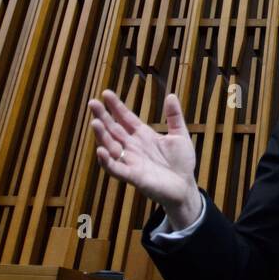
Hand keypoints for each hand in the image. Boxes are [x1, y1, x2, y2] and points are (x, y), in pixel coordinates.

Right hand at [88, 89, 200, 227]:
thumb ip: (174, 117)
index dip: (116, 106)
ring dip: (102, 136)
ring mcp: (131, 161)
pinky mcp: (133, 176)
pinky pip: (116, 169)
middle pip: (114, 129)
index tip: (106, 93)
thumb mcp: (180, 135)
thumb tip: (171, 95)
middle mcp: (133, 147)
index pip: (126, 118)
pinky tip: (101, 150)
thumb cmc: (181, 162)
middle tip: (92, 103)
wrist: (185, 186)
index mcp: (143, 135)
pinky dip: (107, 161)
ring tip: (95, 122)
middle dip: (103, 117)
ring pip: (111, 147)